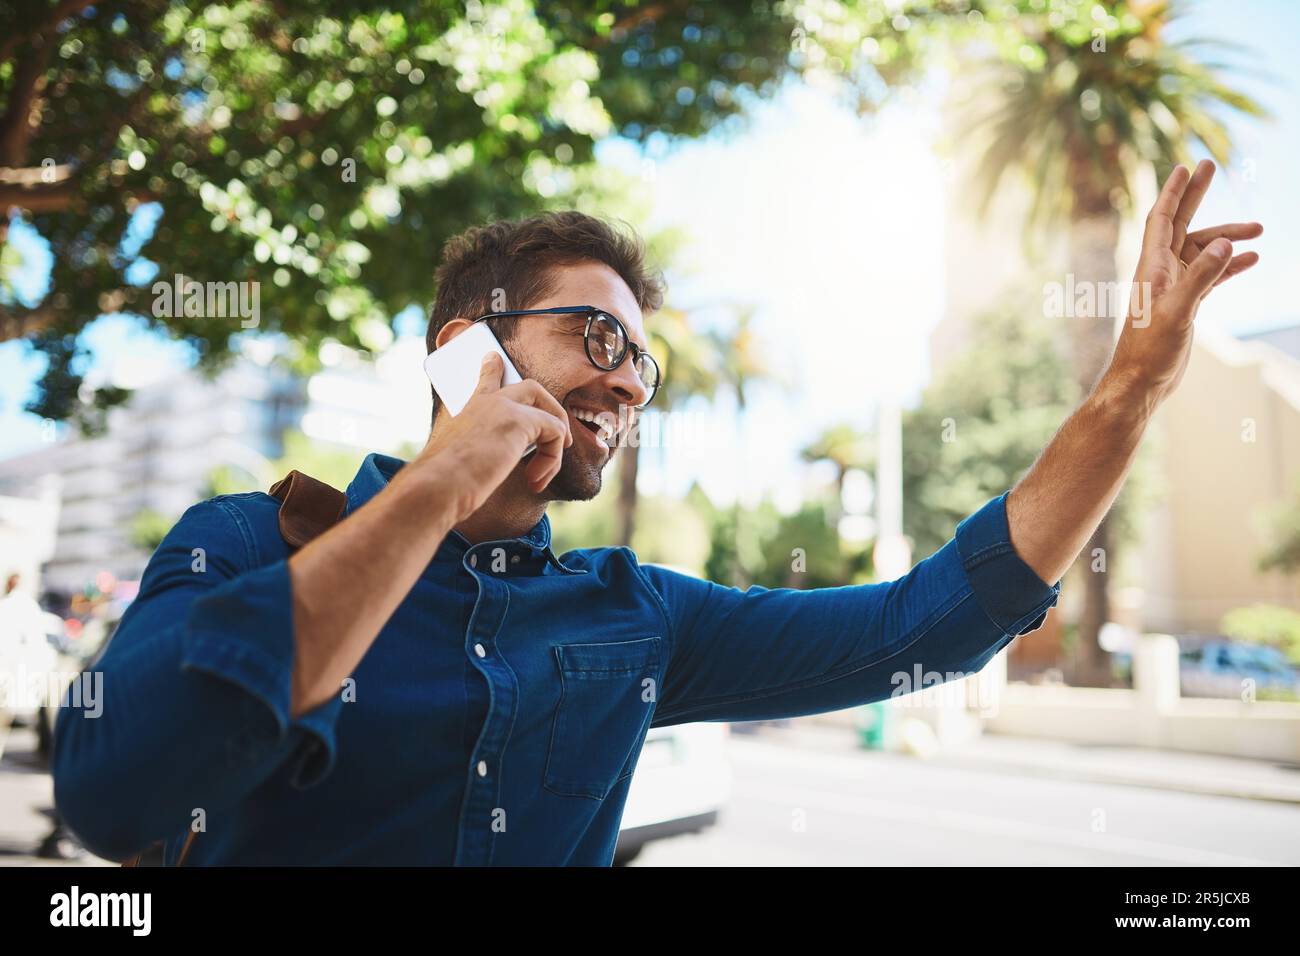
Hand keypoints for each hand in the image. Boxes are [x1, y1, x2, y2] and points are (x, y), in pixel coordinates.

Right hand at [415, 352, 572, 519]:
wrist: (440, 484)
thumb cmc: (444, 480)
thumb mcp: (456, 458)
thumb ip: (476, 450)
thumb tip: (490, 464)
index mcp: (470, 407)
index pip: (486, 377)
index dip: (493, 368)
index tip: (494, 358)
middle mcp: (488, 400)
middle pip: (532, 388)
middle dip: (552, 410)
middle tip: (561, 438)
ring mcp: (505, 406)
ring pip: (550, 414)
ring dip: (554, 450)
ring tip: (540, 476)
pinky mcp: (520, 421)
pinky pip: (556, 433)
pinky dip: (552, 460)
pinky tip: (534, 480)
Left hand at [1106, 159, 1261, 405]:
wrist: (1142, 383)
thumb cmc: (1150, 350)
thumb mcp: (1177, 311)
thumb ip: (1200, 277)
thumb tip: (1225, 244)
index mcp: (1152, 268)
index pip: (1162, 219)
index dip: (1173, 192)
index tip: (1185, 166)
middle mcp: (1161, 272)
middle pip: (1181, 224)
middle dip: (1195, 196)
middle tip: (1211, 164)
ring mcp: (1173, 287)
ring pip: (1202, 251)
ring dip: (1228, 238)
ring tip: (1260, 230)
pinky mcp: (1185, 304)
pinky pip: (1210, 275)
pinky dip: (1229, 265)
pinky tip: (1252, 259)